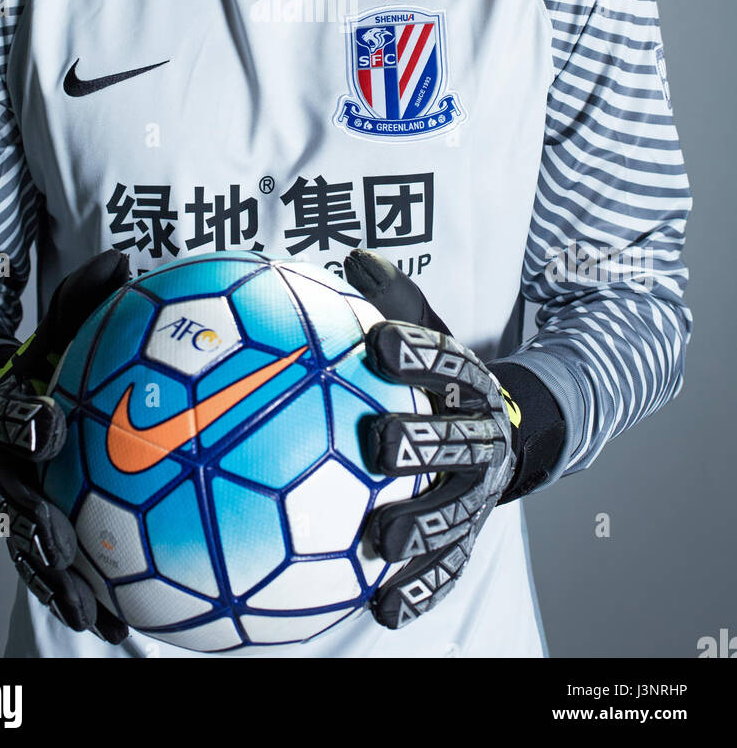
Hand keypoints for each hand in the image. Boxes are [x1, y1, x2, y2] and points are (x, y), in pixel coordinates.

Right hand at [0, 249, 131, 643]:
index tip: (51, 429)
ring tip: (95, 618)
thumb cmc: (36, 367)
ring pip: (31, 553)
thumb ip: (81, 301)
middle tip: (66, 550)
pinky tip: (122, 628)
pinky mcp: (32, 534)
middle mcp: (5, 472)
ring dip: (59, 586)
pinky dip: (81, 597)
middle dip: (38, 531)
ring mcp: (14, 509)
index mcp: (12, 419)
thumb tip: (120, 258)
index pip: (14, 422)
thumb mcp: (52, 330)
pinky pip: (55, 570)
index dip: (29, 426)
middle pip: (14, 506)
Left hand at [343, 250, 516, 629]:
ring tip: (379, 542)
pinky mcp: (469, 538)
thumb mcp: (431, 334)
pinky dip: (419, 592)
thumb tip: (356, 256)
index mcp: (472, 385)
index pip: (448, 362)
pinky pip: (447, 569)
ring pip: (454, 512)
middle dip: (421, 441)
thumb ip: (395, 301)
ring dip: (420, 527)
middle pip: (457, 440)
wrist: (512, 433)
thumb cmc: (444, 380)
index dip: (416, 352)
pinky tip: (382, 612)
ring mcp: (479, 495)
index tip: (376, 341)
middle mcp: (483, 440)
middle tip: (378, 441)